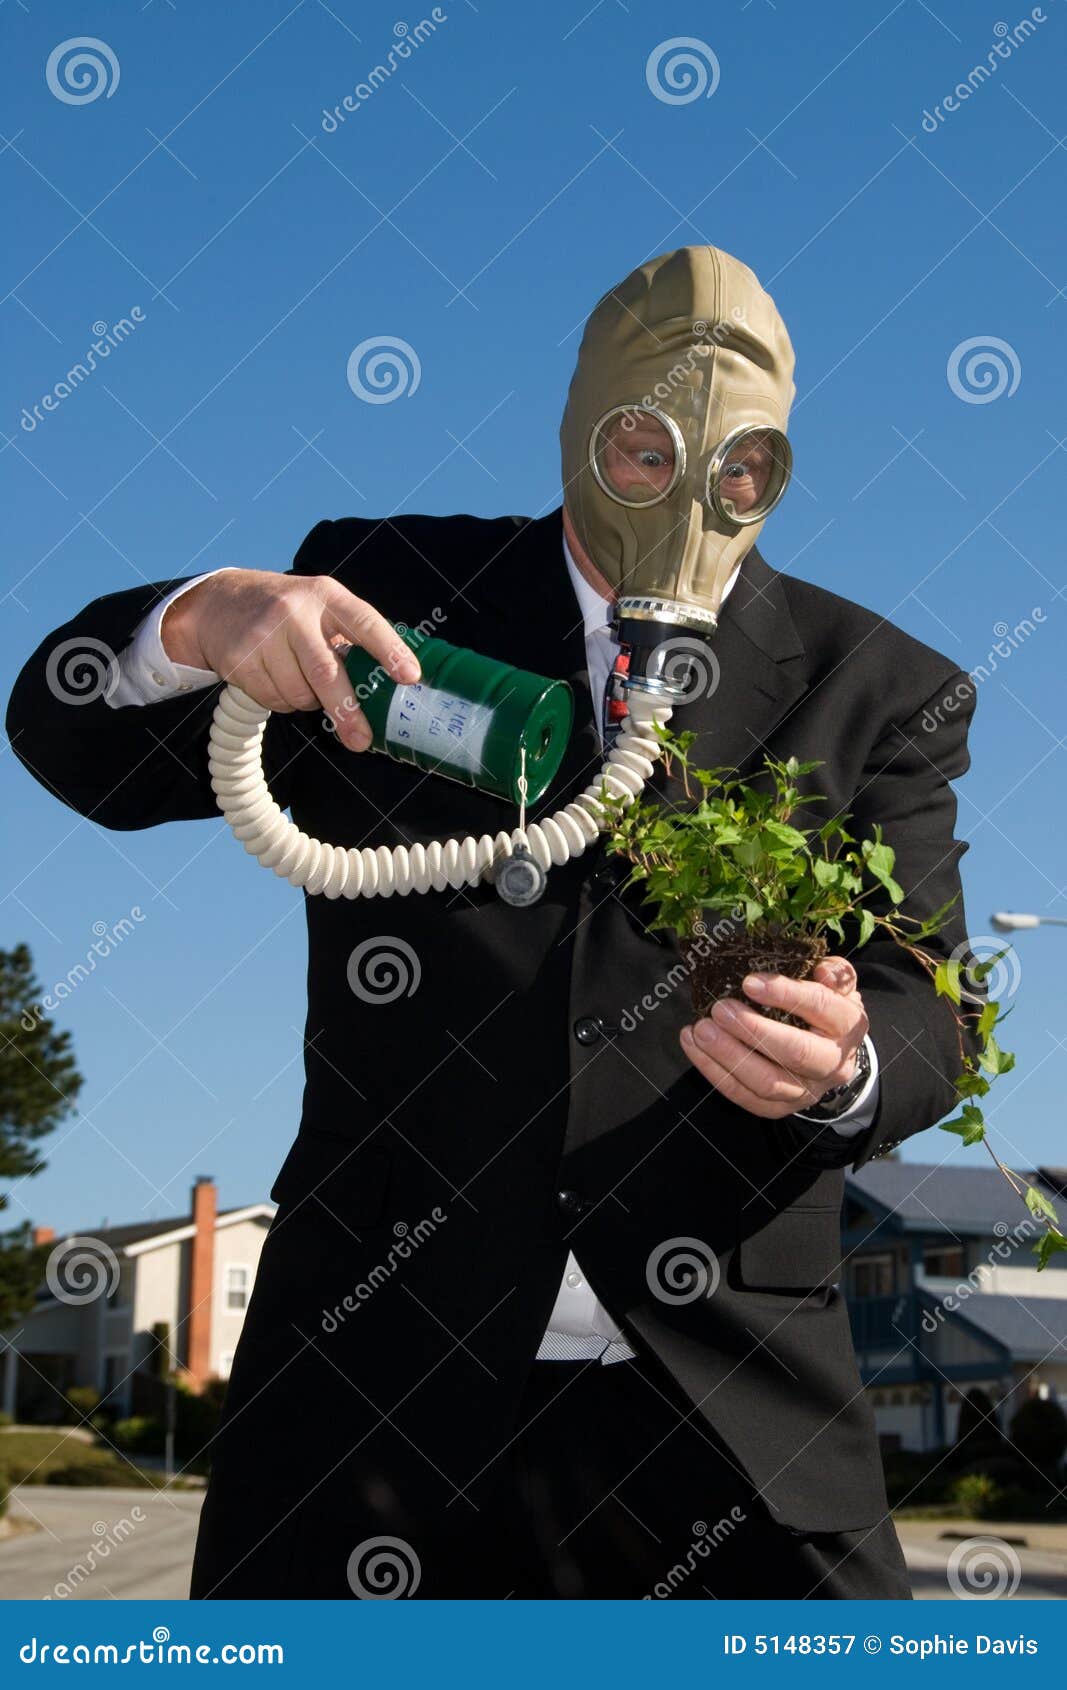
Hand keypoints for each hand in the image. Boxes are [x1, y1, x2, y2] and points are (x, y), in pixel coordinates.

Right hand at [161, 568, 419, 750]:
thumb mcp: (320, 607)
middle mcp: (294, 612)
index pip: (364, 622)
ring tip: (301, 680)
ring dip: (308, 702)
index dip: (389, 650)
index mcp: (326, 596)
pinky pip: (273, 701)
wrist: (219, 602)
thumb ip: (350, 637)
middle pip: (326, 672)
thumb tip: (388, 687)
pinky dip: (282, 702)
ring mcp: (263, 636)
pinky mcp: (239, 660)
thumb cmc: (287, 611)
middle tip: (361, 740)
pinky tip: (275, 679)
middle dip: (346, 710)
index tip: (410, 677)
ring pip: (299, 694)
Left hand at [679, 956, 868, 1119]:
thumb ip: (834, 972)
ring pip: (766, 1081)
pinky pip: (744, 1096)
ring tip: (700, 1029)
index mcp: (847, 1026)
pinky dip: (714, 1072)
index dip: (786, 994)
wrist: (833, 1056)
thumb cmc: (824, 1010)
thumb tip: (822, 970)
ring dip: (728, 1055)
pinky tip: (693, 1045)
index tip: (749, 982)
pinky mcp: (779, 1108)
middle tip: (719, 1009)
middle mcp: (832, 1063)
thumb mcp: (837, 986)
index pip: (821, 1008)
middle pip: (796, 1053)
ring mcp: (806, 1091)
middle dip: (753, 1031)